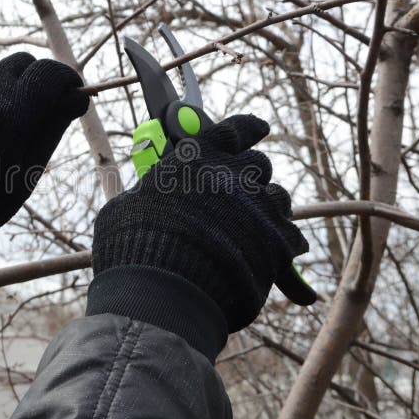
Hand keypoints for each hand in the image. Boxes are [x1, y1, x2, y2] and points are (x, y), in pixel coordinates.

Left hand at [0, 53, 88, 246]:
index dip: (65, 79)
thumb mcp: (26, 171)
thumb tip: (77, 98)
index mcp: (11, 113)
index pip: (49, 73)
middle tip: (36, 105)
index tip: (70, 91)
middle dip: (35, 78)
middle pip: (21, 62)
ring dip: (3, 83)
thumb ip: (52, 128)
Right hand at [92, 114, 308, 331]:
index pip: (236, 128)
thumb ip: (145, 196)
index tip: (260, 128)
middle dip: (251, 176)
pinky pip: (291, 237)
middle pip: (259, 163)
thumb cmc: (134, 246)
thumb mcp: (127, 208)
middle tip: (238, 194)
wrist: (165, 290)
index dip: (250, 128)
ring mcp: (260, 207)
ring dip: (266, 209)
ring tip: (251, 229)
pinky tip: (271, 256)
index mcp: (198, 157)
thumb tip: (139, 202)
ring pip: (278, 198)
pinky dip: (282, 245)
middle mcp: (233, 174)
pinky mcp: (278, 242)